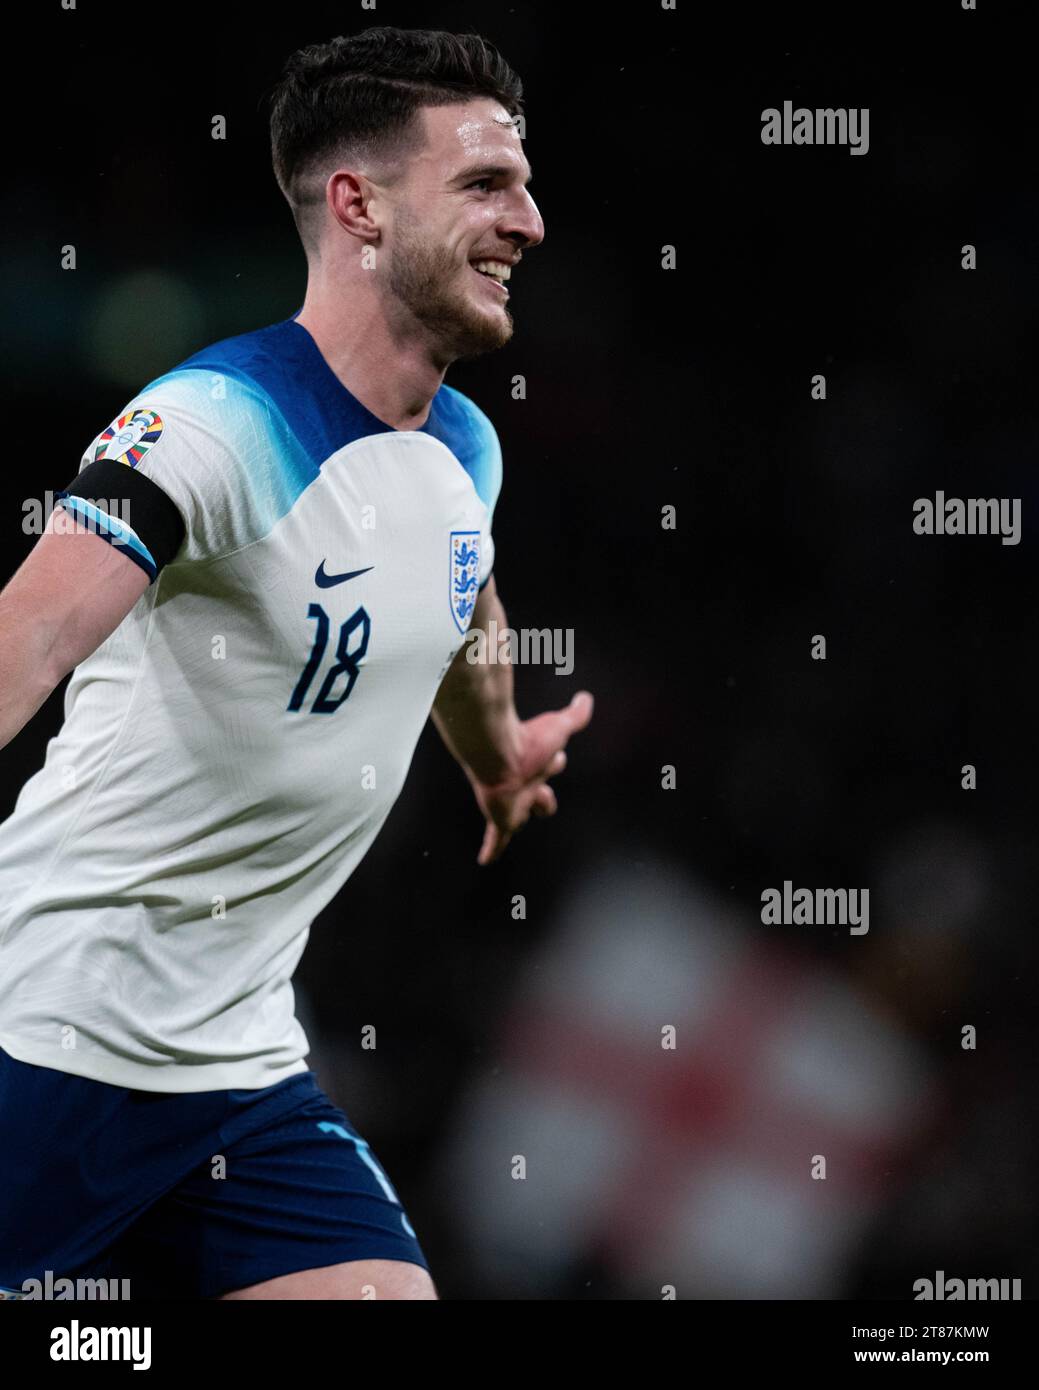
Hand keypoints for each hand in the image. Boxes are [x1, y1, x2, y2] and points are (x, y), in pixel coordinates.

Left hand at [468, 690, 593, 864]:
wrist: (497, 754)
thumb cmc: (528, 741)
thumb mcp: (559, 727)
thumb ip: (575, 715)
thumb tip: (586, 698)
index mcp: (539, 763)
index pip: (552, 763)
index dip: (556, 760)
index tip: (557, 756)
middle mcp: (525, 782)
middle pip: (538, 794)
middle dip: (543, 797)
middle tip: (542, 796)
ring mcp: (512, 802)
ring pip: (520, 815)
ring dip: (521, 817)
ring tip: (515, 824)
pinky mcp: (501, 818)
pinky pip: (497, 839)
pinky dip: (492, 849)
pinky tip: (485, 860)